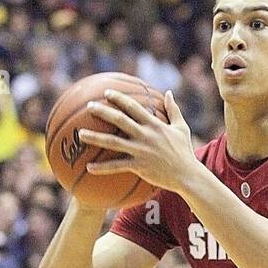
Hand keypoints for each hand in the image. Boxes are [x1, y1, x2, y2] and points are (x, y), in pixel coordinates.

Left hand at [79, 89, 196, 194]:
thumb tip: (169, 93)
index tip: (106, 92)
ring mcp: (140, 151)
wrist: (187, 175)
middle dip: (103, 111)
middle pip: (119, 120)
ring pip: (113, 142)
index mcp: (154, 124)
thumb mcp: (182, 128)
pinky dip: (102, 167)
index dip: (119, 98)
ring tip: (80, 134)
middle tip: (89, 106)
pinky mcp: (139, 166)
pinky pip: (116, 166)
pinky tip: (88, 167)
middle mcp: (145, 135)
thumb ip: (173, 110)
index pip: (133, 107)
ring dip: (95, 137)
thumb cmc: (185, 152)